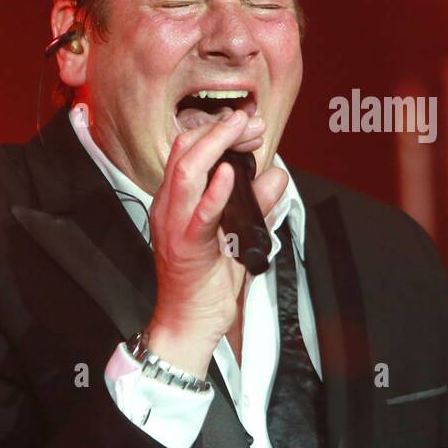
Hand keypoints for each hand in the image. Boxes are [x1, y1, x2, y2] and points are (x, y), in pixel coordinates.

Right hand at [144, 109, 287, 376]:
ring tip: (240, 131)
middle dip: (221, 129)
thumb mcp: (240, 234)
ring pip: (186, 173)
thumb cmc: (208, 282)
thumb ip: (258, 204)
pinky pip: (199, 217)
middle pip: (185, 151)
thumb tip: (277, 176)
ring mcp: (175, 227)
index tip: (250, 125)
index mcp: (178, 200)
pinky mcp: (186, 249)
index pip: (189, 150)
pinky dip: (215, 193)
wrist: (189, 324)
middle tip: (251, 123)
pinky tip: (230, 175)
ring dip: (216, 146)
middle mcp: (170, 208)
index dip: (219, 130)